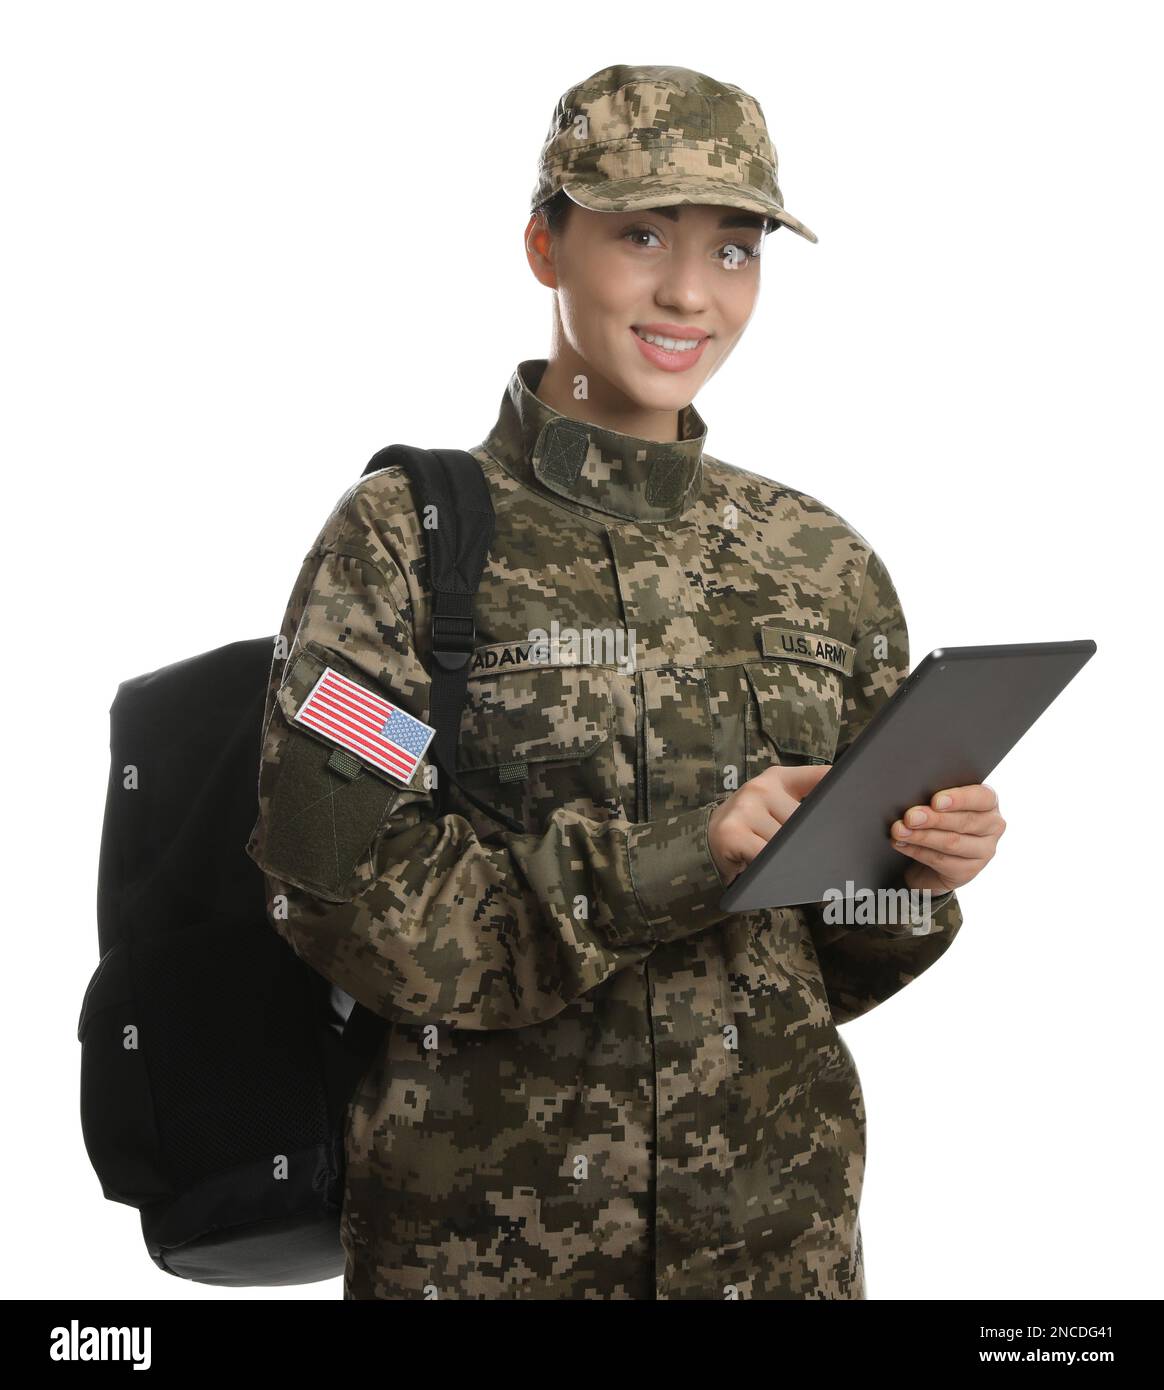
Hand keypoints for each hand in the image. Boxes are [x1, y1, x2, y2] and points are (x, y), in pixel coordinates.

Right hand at [708, 764, 831, 884]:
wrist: (704, 841)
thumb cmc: (749, 827)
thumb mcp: (774, 806)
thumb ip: (803, 803)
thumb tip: (842, 821)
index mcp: (777, 778)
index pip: (819, 777)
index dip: (841, 788)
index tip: (863, 795)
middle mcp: (761, 787)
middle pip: (805, 821)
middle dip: (809, 841)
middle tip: (808, 853)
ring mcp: (745, 808)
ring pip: (787, 842)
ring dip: (787, 858)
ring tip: (779, 861)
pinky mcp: (733, 832)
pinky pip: (767, 856)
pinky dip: (771, 868)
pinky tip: (765, 868)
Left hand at [890, 784, 1005, 893]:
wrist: (934, 858)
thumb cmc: (938, 821)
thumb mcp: (940, 806)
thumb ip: (935, 800)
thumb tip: (912, 796)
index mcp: (988, 802)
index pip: (982, 797)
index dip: (959, 799)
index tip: (935, 801)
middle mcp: (992, 826)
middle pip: (964, 822)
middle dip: (934, 819)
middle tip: (910, 817)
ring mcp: (984, 851)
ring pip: (952, 843)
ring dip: (922, 836)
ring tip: (899, 831)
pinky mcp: (969, 871)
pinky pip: (941, 860)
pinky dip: (917, 851)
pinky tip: (902, 844)